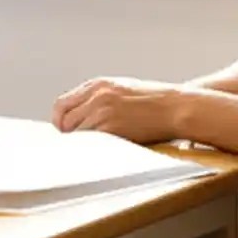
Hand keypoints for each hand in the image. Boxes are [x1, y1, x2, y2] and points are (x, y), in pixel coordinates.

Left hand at [52, 76, 185, 144]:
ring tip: (90, 151)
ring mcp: (102, 112)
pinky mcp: (112, 128)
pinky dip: (91, 150)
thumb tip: (82, 117)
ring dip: (80, 145)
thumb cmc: (155, 101)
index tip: (66, 132)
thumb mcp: (123, 89)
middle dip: (68, 136)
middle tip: (77, 146)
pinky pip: (90, 143)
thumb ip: (100, 98)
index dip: (60, 121)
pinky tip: (99, 153)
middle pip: (63, 121)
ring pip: (75, 134)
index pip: (62, 104)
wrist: (176, 107)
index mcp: (98, 85)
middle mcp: (96, 96)